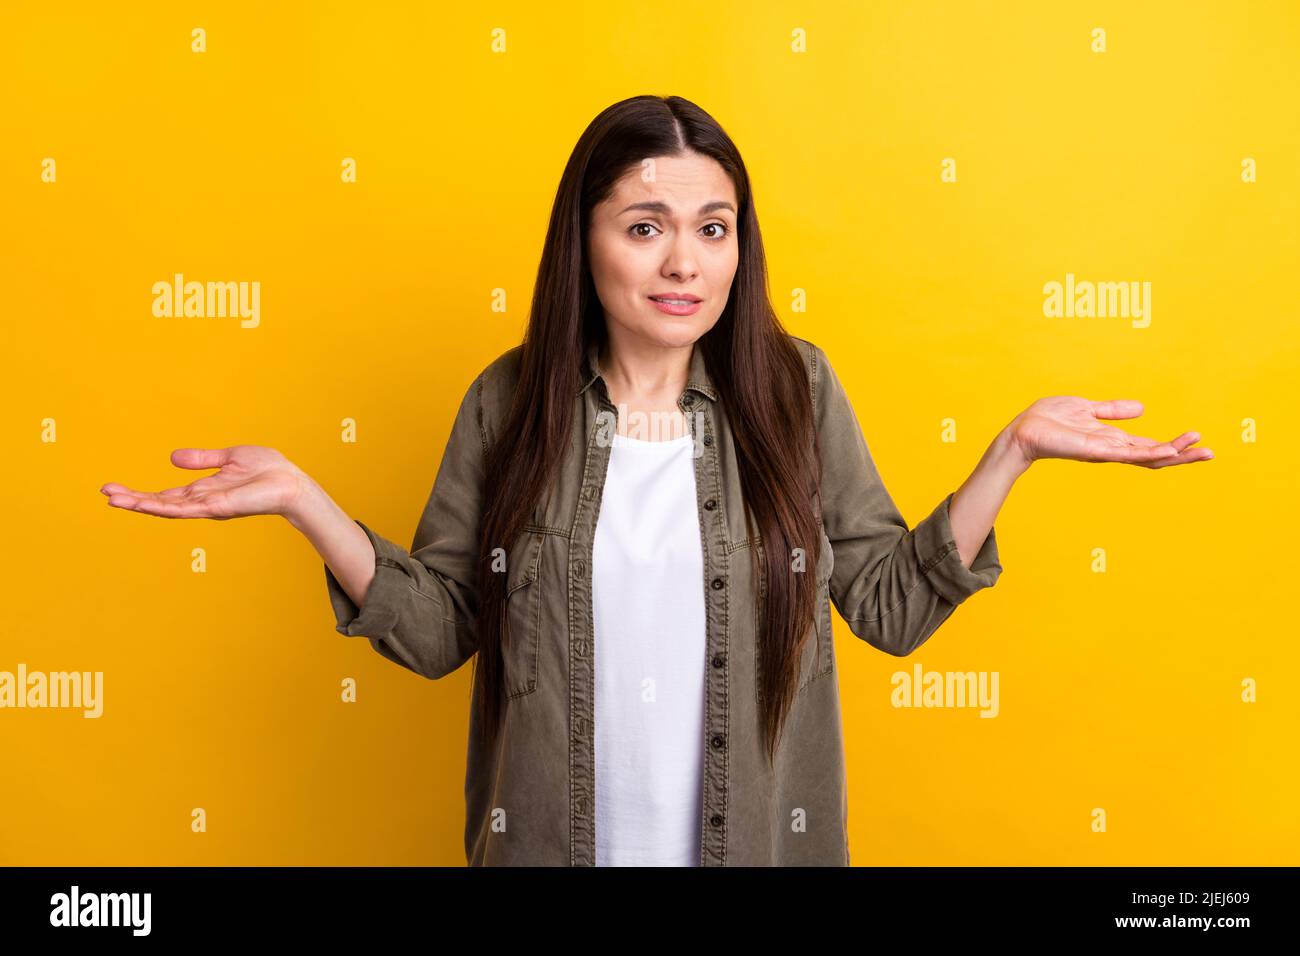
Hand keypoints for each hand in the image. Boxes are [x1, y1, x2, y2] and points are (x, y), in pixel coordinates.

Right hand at [100, 446, 311, 518]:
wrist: (291, 482)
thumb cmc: (268, 470)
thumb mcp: (229, 457)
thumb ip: (201, 459)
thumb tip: (172, 458)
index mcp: (203, 490)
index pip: (165, 495)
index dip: (141, 494)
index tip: (114, 489)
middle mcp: (202, 501)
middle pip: (160, 504)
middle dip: (133, 500)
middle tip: (105, 494)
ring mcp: (208, 507)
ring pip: (167, 509)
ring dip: (140, 505)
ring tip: (114, 500)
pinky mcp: (217, 508)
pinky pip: (185, 509)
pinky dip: (163, 508)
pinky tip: (143, 505)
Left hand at [1009, 397, 1213, 468]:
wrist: (1024, 430)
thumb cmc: (1049, 420)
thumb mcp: (1087, 408)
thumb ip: (1114, 410)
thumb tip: (1143, 409)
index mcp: (1111, 440)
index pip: (1149, 446)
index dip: (1174, 444)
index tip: (1198, 439)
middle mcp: (1112, 449)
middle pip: (1155, 456)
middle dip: (1183, 455)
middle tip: (1211, 453)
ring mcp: (1105, 452)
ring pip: (1147, 457)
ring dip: (1175, 454)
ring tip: (1201, 451)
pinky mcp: (1095, 451)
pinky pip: (1127, 454)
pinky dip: (1149, 453)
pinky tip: (1169, 451)